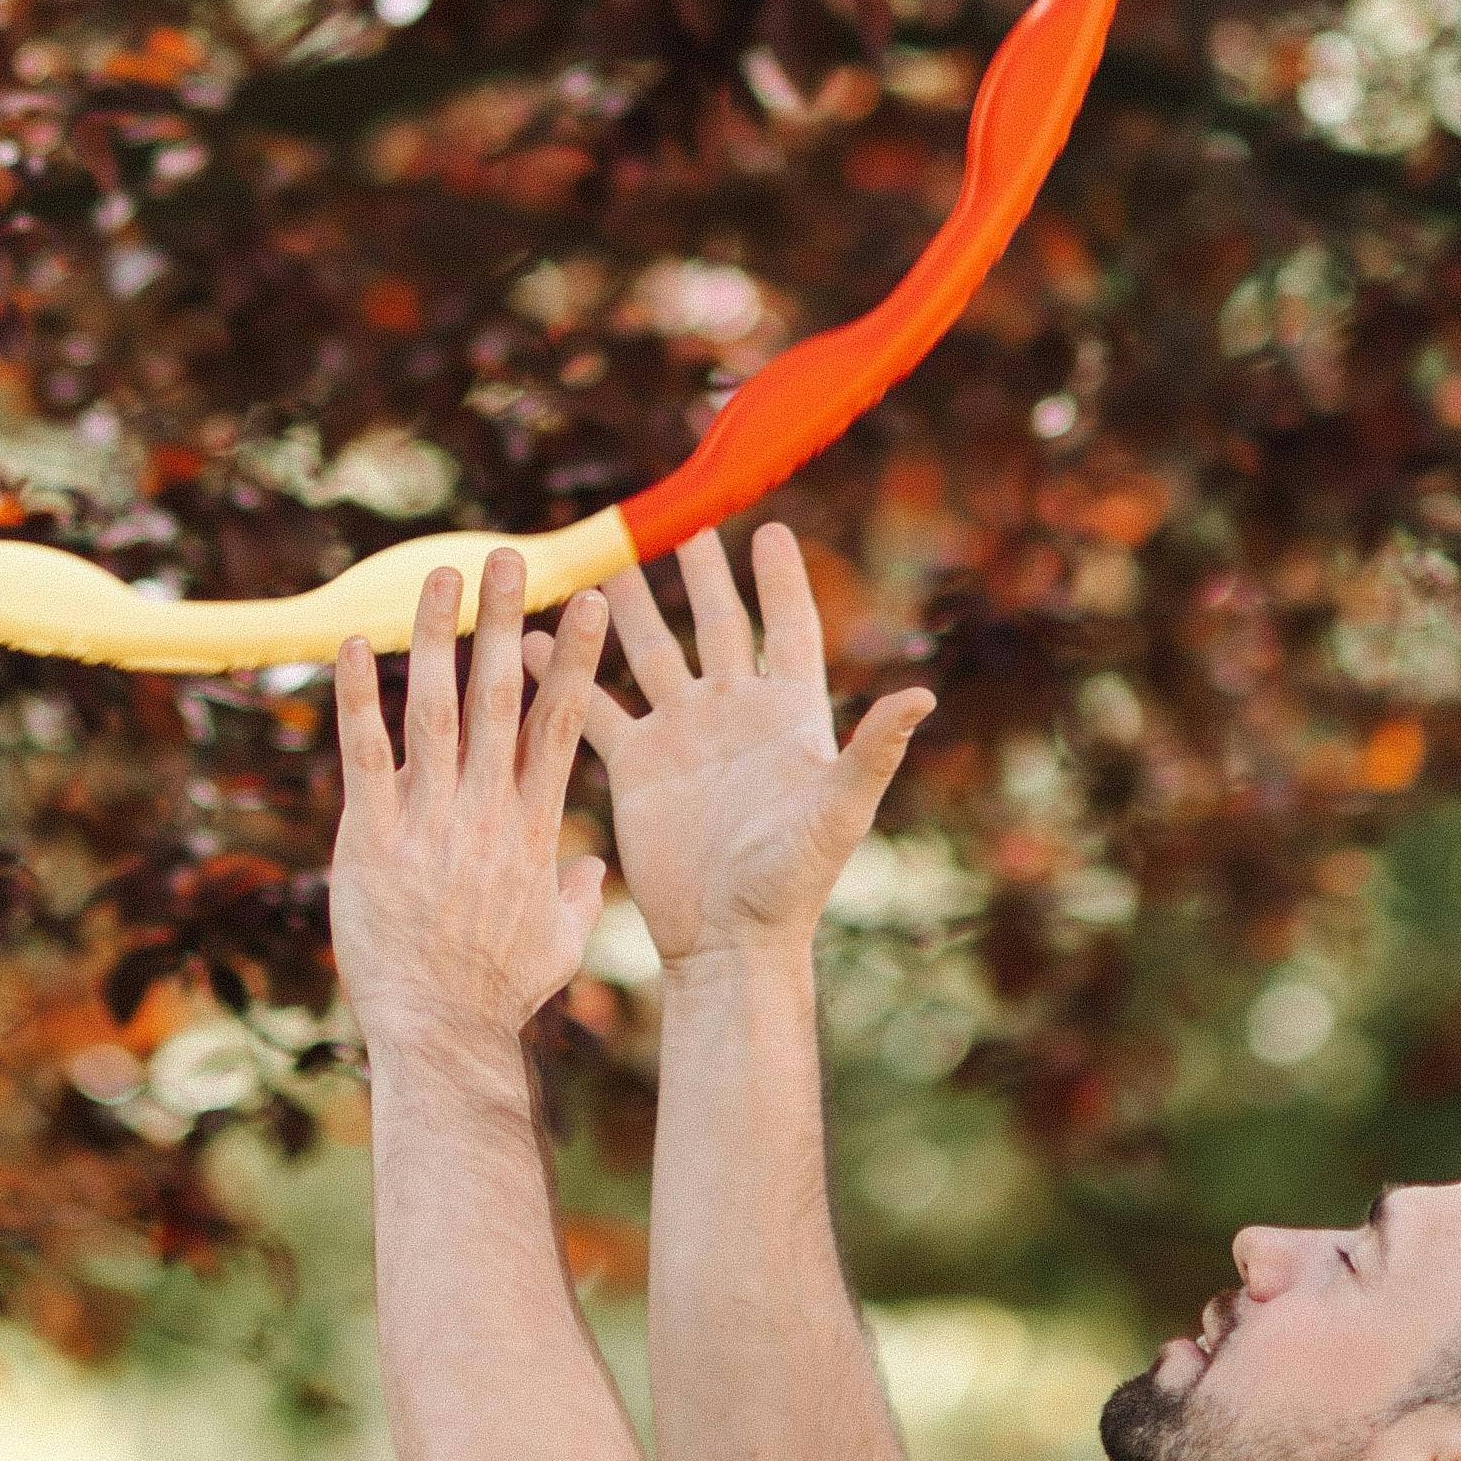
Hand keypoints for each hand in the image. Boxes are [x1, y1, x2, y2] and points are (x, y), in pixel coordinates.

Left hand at [330, 551, 611, 1061]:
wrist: (440, 1033)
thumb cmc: (500, 992)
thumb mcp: (559, 941)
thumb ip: (575, 893)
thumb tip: (589, 863)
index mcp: (533, 826)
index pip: (559, 723)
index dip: (572, 658)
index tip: (585, 601)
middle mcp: (484, 810)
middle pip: (500, 697)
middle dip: (504, 622)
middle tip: (509, 556)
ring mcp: (427, 820)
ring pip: (435, 709)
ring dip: (437, 638)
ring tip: (440, 575)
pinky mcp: (371, 836)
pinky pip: (363, 754)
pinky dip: (358, 698)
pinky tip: (355, 645)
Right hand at [558, 524, 932, 971]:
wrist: (727, 942)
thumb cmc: (792, 883)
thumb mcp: (837, 812)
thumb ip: (873, 750)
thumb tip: (923, 695)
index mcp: (787, 715)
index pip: (786, 629)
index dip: (780, 582)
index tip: (769, 529)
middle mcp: (733, 714)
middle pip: (716, 623)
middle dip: (701, 573)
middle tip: (680, 519)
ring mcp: (682, 736)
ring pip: (651, 652)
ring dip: (630, 608)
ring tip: (607, 560)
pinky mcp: (636, 765)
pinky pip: (597, 706)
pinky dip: (566, 671)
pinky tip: (537, 638)